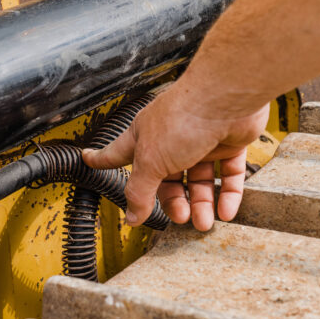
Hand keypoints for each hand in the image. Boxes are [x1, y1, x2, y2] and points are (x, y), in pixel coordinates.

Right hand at [83, 83, 269, 230]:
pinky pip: (228, 174)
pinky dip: (228, 194)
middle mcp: (171, 139)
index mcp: (144, 138)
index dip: (102, 160)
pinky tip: (225, 211)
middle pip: (167, 179)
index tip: (90, 161)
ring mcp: (201, 140)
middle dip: (173, 202)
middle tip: (179, 217)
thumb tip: (132, 216)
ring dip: (202, 204)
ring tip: (203, 222)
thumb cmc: (184, 117)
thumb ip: (140, 192)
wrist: (227, 96)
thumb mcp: (150, 162)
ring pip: (200, 180)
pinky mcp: (229, 142)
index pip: (118, 154)